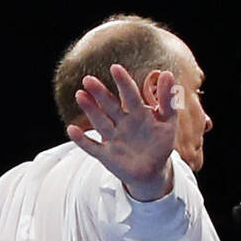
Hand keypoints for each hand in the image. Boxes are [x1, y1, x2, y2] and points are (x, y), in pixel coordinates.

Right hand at [67, 63, 177, 201]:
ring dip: (90, 110)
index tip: (115, 68)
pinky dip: (82, 141)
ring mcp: (113, 139)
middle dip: (100, 93)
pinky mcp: (107, 156)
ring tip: (80, 95)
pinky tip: (72, 130)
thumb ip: (168, 100)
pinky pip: (92, 147)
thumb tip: (168, 73)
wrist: (153, 172)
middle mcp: (122, 123)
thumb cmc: (160, 144)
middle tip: (88, 80)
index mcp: (137, 113)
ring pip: (100, 122)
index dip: (124, 83)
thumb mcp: (168, 123)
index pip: (130, 95)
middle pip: (110, 106)